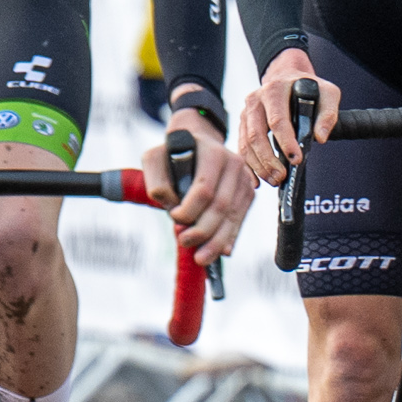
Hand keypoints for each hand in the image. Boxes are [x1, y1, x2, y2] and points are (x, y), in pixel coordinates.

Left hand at [142, 112, 253, 263]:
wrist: (196, 143)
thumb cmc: (172, 154)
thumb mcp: (154, 159)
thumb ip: (156, 181)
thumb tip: (172, 204)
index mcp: (212, 152)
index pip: (204, 189)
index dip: (189, 210)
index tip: (173, 218)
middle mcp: (234, 163)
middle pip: (221, 206)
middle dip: (202, 230)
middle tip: (184, 242)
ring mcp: (244, 179)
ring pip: (233, 216)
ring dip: (216, 241)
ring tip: (201, 258)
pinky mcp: (248, 192)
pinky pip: (239, 220)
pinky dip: (229, 237)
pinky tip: (220, 251)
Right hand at [235, 48, 339, 187]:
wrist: (288, 78)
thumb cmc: (309, 88)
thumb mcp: (327, 93)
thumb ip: (328, 114)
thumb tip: (320, 137)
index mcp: (275, 90)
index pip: (277, 120)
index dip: (286, 142)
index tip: (296, 160)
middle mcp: (256, 100)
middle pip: (256, 135)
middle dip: (268, 160)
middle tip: (282, 177)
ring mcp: (246, 112)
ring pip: (246, 144)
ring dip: (258, 166)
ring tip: (274, 180)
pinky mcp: (243, 124)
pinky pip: (241, 148)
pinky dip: (248, 167)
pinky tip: (256, 181)